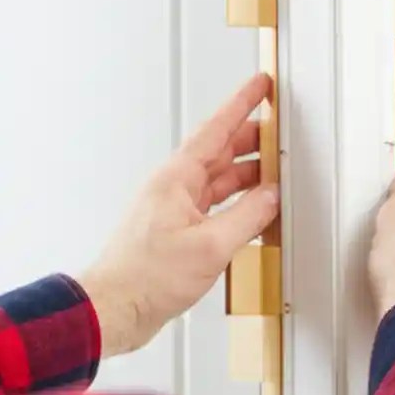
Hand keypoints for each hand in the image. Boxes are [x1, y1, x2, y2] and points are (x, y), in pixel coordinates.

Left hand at [79, 74, 280, 356]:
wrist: (116, 308)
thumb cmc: (144, 277)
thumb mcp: (210, 246)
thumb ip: (247, 218)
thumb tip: (270, 197)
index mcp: (176, 178)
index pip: (215, 129)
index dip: (241, 104)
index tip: (259, 86)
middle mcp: (174, 189)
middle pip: (219, 154)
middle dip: (251, 140)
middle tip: (279, 132)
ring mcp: (175, 212)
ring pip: (218, 183)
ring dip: (247, 176)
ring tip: (275, 172)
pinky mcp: (177, 235)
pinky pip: (214, 209)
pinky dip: (237, 207)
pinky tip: (253, 214)